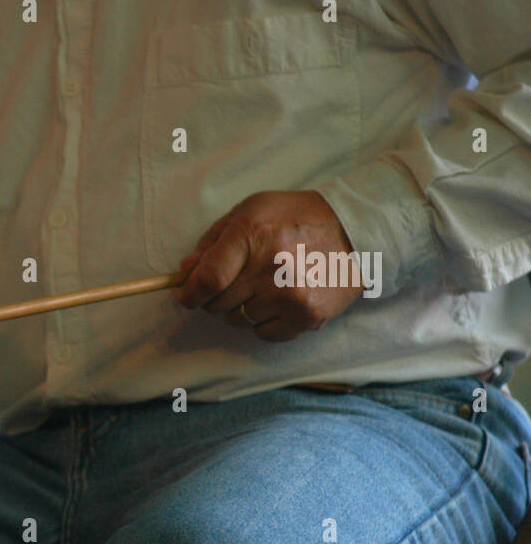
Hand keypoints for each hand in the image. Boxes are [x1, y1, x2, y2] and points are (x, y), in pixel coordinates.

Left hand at [175, 190, 361, 341]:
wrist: (359, 230)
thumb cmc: (298, 217)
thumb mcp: (252, 210)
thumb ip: (214, 240)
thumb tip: (186, 270)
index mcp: (253, 235)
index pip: (207, 280)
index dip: (189, 293)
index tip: (186, 296)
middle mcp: (272, 267)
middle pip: (218, 304)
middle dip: (215, 296)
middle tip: (233, 282)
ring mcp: (291, 295)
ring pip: (238, 320)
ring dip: (241, 308)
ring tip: (263, 286)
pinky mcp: (308, 315)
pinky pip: (263, 333)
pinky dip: (263, 321)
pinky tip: (279, 299)